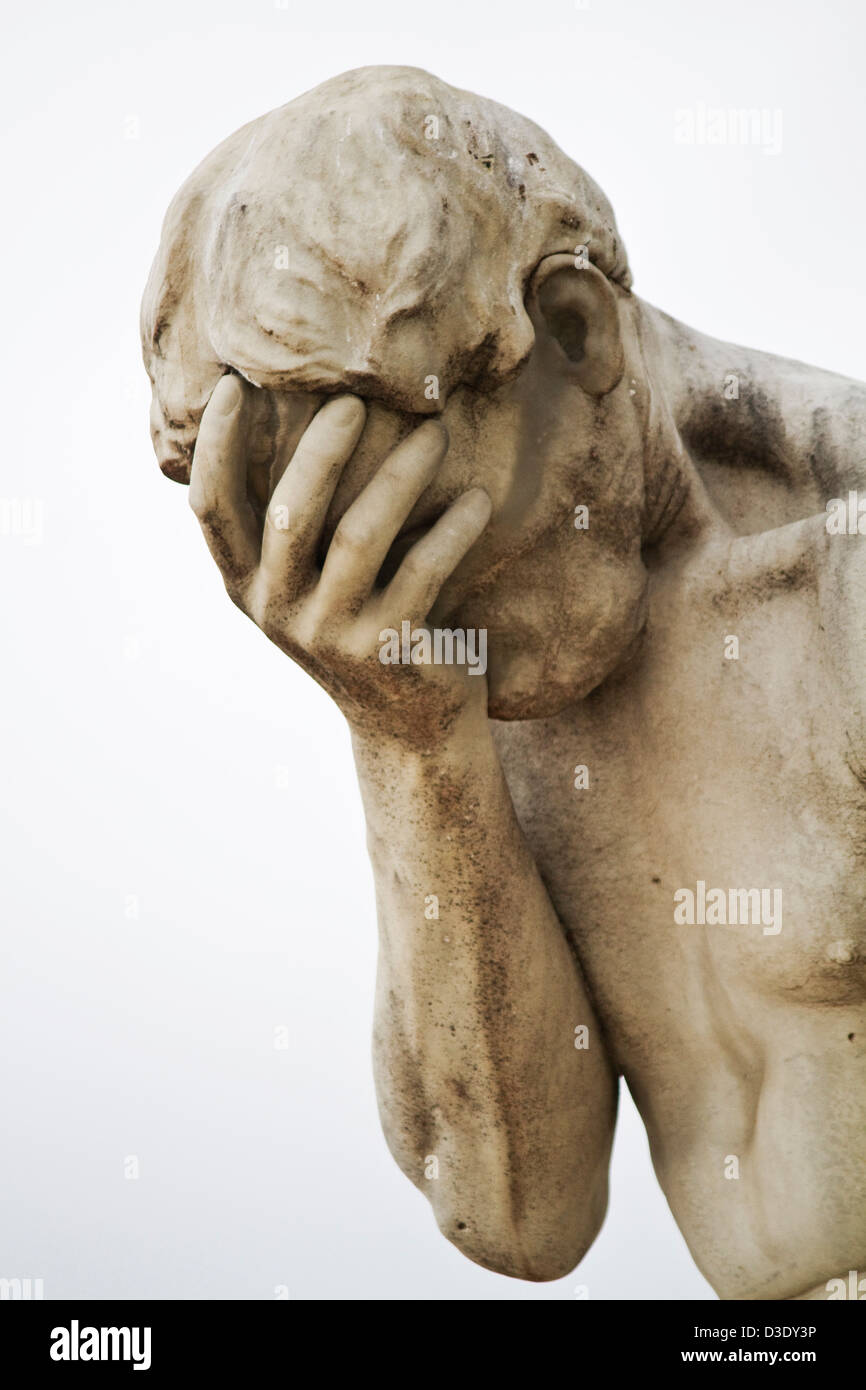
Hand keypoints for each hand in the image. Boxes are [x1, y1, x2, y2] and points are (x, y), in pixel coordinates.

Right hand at [188, 375, 491, 745]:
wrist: (410, 722)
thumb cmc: (363, 623)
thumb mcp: (311, 582)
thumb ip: (293, 523)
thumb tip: (299, 411)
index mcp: (247, 586)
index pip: (212, 510)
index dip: (214, 449)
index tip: (232, 387)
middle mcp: (278, 611)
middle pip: (289, 512)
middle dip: (323, 447)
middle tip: (357, 398)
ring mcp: (331, 634)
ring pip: (360, 535)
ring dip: (401, 475)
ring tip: (436, 433)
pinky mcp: (388, 649)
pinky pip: (422, 571)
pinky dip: (453, 529)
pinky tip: (476, 500)